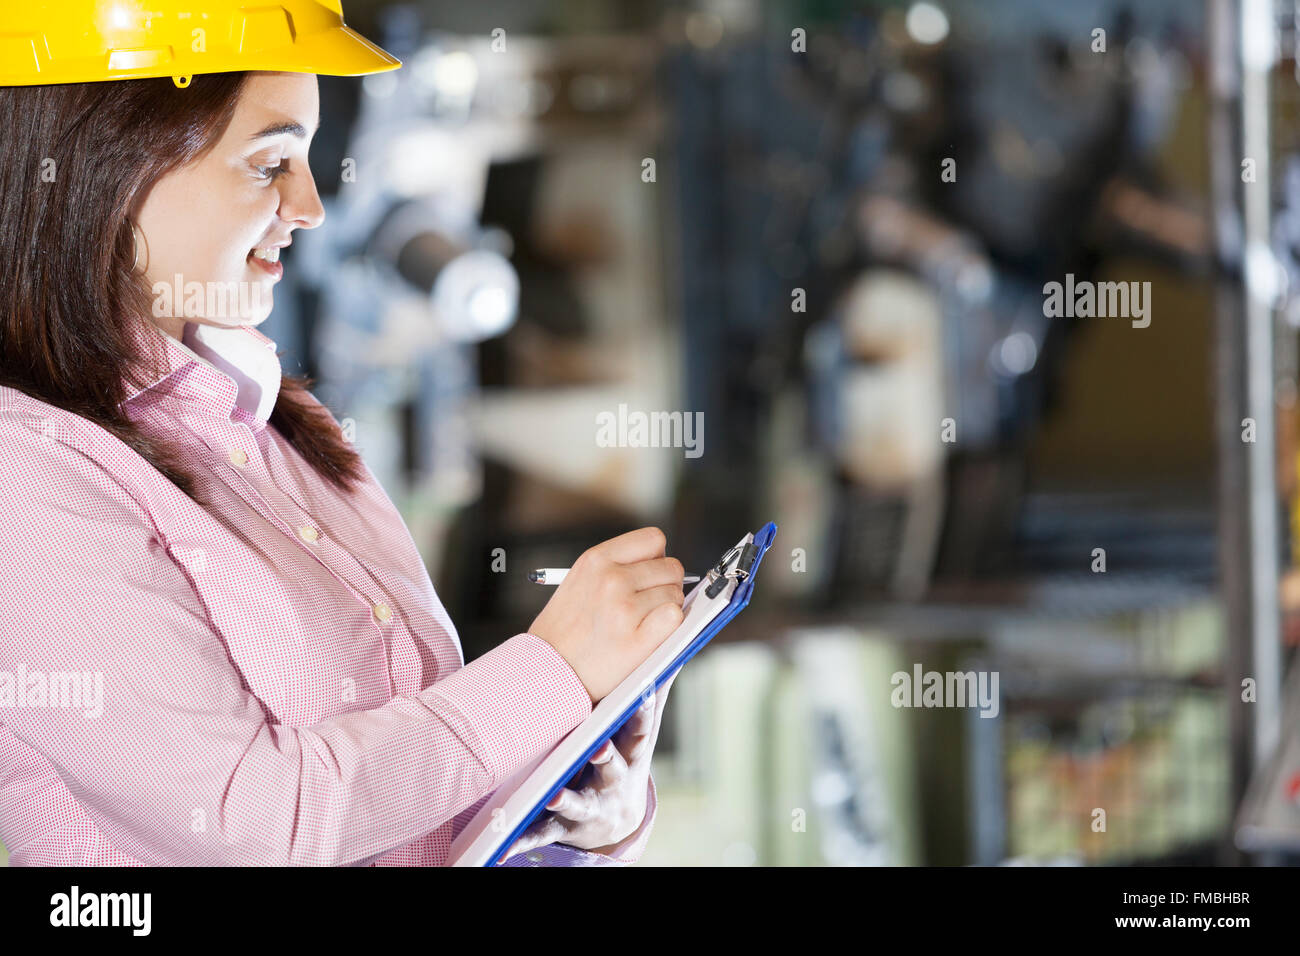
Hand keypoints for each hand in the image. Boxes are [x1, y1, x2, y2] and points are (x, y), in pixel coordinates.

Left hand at [499, 672, 675, 861]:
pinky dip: (523, 840)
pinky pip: (542, 833)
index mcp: (631, 754)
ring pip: (577, 803)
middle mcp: (613, 782)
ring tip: (554, 796)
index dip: (643, 710)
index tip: (644, 688)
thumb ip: (651, 694)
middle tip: (598, 747)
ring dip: (566, 800)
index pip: (640, 729)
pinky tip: (504, 846)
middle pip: (611, 768)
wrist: (616, 821)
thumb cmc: (624, 760)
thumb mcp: (640, 731)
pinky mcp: (565, 826)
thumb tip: (675, 650)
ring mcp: (589, 806)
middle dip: (605, 757)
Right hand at [528, 527, 684, 702]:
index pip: (654, 539)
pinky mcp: (636, 640)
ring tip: (640, 623)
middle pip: (671, 567)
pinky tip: (650, 633)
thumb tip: (659, 564)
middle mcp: (611, 579)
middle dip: (665, 585)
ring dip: (666, 608)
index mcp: (597, 560)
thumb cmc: (563, 630)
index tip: (650, 573)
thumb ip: (616, 567)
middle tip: (646, 604)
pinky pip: (674, 618)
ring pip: (675, 595)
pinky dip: (669, 626)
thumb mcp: (579, 580)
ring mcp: (624, 609)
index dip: (658, 557)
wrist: (546, 670)